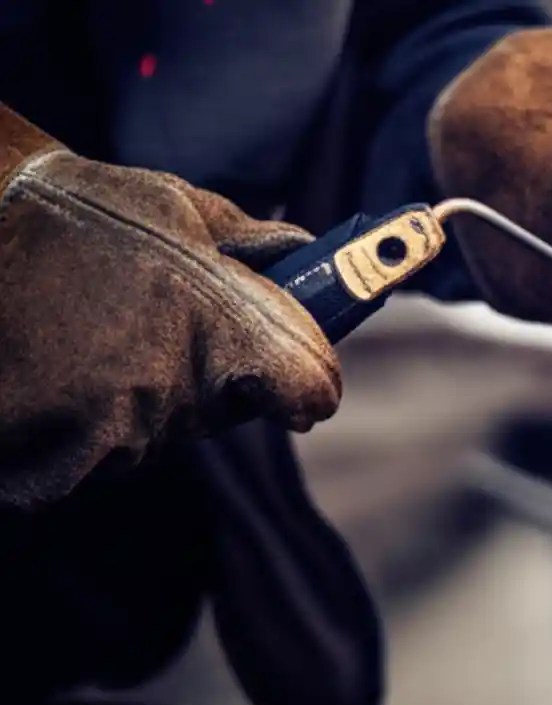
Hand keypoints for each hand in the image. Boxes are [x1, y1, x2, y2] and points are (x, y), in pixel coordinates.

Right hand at [0, 104, 339, 507]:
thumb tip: (305, 254)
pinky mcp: (55, 466)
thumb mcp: (178, 205)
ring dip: (143, 399)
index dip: (311, 386)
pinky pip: (100, 458)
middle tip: (156, 324)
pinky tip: (59, 372)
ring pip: (163, 433)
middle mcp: (176, 386)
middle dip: (214, 376)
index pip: (309, 389)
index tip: (302, 384)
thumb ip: (252, 242)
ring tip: (93, 337)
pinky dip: (85, 428)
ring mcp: (114, 431)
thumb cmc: (77, 211)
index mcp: (222, 324)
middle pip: (231, 410)